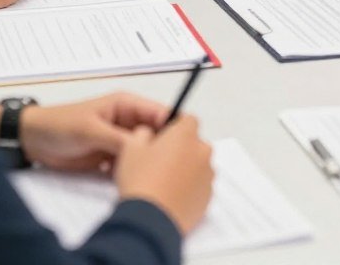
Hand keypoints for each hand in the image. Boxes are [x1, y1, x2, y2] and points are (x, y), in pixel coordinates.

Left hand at [19, 92, 169, 172]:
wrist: (34, 141)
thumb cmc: (61, 125)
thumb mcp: (91, 130)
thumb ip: (119, 139)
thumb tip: (146, 149)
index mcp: (127, 105)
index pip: (159, 113)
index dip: (174, 127)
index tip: (185, 145)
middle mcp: (128, 122)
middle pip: (156, 135)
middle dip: (162, 149)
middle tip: (169, 167)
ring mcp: (120, 140)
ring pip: (144, 153)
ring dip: (147, 163)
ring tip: (151, 176)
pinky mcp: (111, 157)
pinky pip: (130, 165)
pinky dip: (132, 173)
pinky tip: (132, 182)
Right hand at [114, 115, 213, 234]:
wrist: (150, 221)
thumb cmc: (142, 183)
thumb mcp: (131, 148)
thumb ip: (143, 132)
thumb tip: (148, 133)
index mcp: (185, 135)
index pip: (188, 119)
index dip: (175, 126)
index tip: (164, 135)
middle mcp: (201, 152)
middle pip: (194, 143)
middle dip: (181, 148)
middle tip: (160, 160)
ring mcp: (207, 176)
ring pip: (198, 165)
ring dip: (186, 168)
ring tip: (164, 181)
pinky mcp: (207, 198)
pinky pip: (200, 186)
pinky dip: (189, 187)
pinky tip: (171, 195)